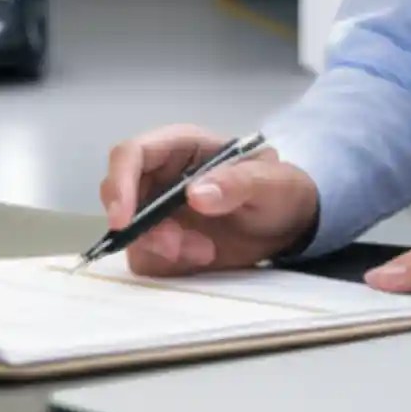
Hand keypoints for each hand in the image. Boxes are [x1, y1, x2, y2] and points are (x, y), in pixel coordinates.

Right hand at [100, 125, 319, 275]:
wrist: (292, 225)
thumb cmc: (280, 190)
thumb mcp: (272, 183)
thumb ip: (238, 184)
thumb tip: (194, 194)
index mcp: (179, 147)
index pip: (130, 155)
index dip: (118, 184)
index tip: (123, 221)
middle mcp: (159, 176)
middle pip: (121, 198)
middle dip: (145, 229)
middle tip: (180, 248)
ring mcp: (158, 211)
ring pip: (132, 233)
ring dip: (161, 249)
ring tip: (206, 252)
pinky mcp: (163, 241)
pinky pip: (147, 257)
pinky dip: (169, 264)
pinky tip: (203, 257)